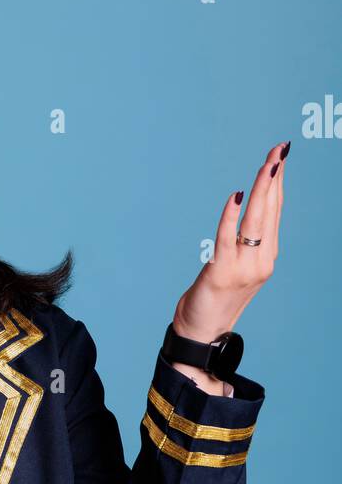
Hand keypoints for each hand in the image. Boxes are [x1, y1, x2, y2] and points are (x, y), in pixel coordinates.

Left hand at [170, 138, 288, 390]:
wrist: (202, 333)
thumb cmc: (217, 298)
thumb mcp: (239, 266)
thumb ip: (247, 241)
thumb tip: (247, 207)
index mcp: (267, 257)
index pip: (275, 212)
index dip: (278, 184)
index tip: (280, 156)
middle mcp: (261, 261)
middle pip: (270, 212)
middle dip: (274, 179)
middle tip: (279, 150)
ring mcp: (243, 268)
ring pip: (255, 222)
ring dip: (261, 191)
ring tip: (267, 165)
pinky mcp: (221, 273)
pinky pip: (226, 240)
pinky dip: (231, 217)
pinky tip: (235, 197)